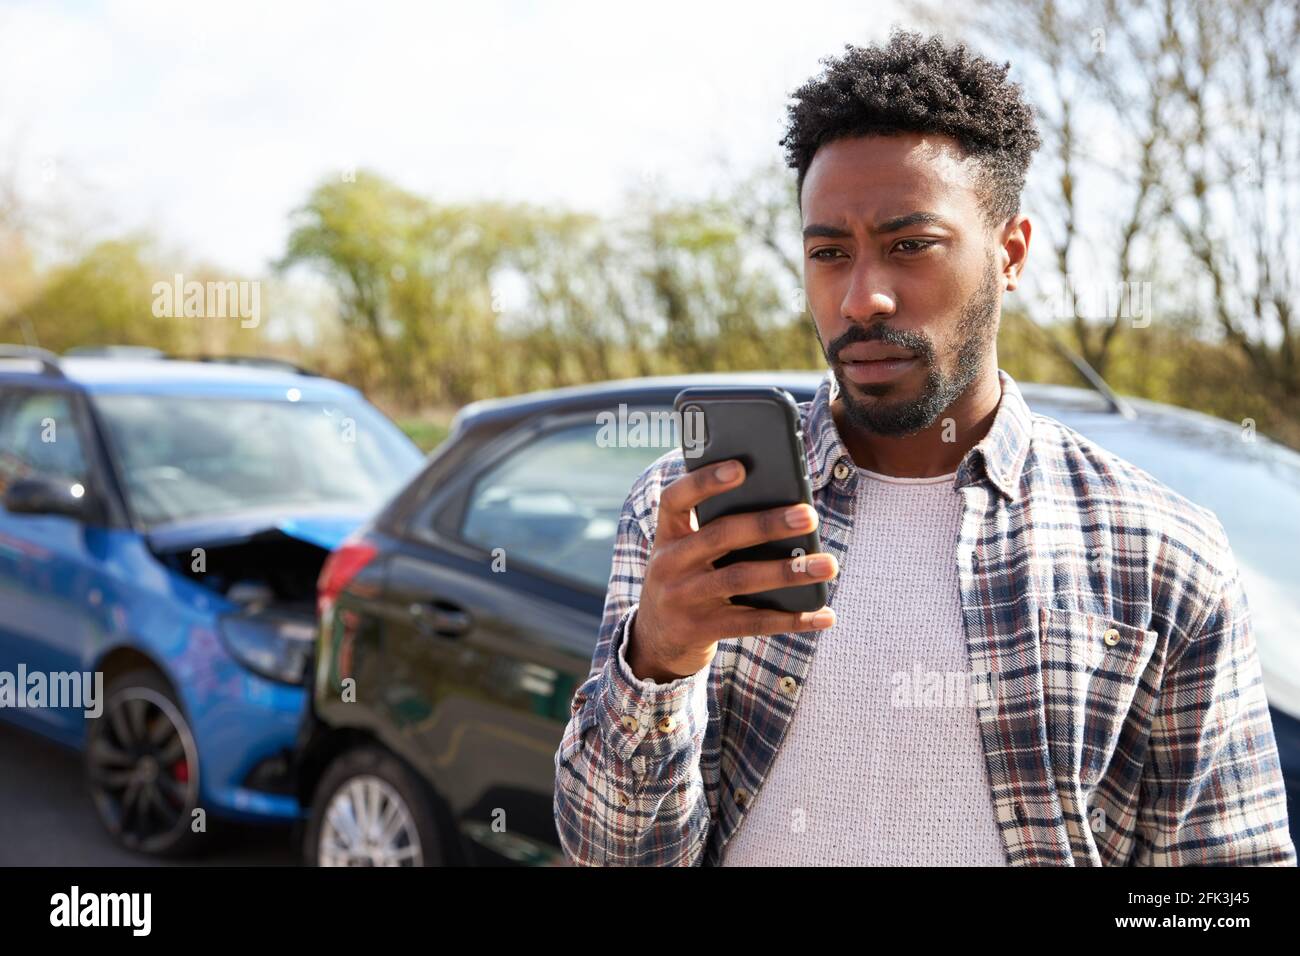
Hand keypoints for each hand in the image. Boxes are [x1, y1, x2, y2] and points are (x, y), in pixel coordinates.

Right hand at [627, 459, 837, 681]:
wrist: (655, 641)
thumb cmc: (688, 581)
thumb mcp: (687, 554)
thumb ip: (718, 531)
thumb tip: (784, 512)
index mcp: (668, 535)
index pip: (676, 498)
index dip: (704, 481)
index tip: (740, 467)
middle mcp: (668, 564)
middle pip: (720, 536)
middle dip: (767, 524)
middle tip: (808, 516)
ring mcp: (681, 599)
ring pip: (740, 579)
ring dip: (788, 571)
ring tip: (827, 564)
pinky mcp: (699, 630)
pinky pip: (751, 622)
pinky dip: (791, 619)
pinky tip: (823, 614)